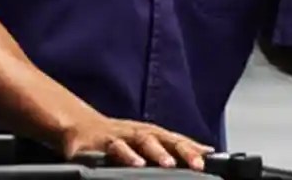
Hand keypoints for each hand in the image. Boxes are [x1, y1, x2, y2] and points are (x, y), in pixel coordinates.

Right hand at [60, 113, 212, 169]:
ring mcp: (121, 136)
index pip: (177, 140)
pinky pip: (115, 148)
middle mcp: (139, 132)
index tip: (210, 157)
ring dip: (156, 151)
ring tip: (168, 164)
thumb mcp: (148, 142)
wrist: (81, 127)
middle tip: (198, 164)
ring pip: (142, 140)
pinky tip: (135, 163)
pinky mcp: (102, 143)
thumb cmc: (119, 137)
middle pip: (164, 138)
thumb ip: (174, 147)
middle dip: (182, 151)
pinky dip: (126, 155)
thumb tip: (206, 151)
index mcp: (152, 133)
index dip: (193, 148)